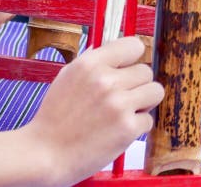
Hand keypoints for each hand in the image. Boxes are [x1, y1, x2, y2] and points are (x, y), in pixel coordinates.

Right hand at [23, 37, 163, 184]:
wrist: (45, 154)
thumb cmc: (55, 117)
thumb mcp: (67, 77)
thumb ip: (92, 61)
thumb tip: (112, 50)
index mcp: (91, 64)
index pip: (134, 45)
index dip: (133, 58)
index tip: (128, 68)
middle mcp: (107, 80)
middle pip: (146, 71)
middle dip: (137, 84)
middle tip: (120, 98)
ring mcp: (119, 104)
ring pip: (155, 91)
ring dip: (143, 103)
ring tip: (124, 112)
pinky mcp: (128, 128)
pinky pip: (148, 119)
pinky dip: (136, 127)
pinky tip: (116, 130)